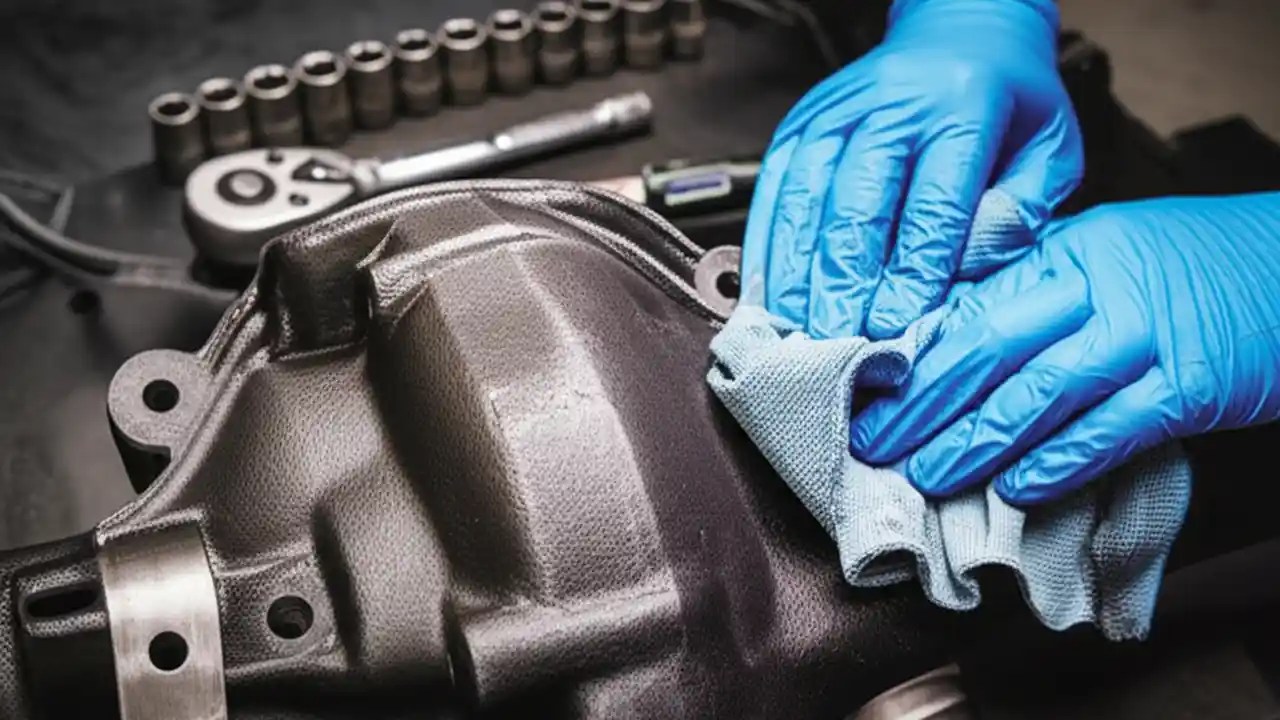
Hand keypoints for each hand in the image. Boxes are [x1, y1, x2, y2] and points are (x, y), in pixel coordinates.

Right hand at [740, 0, 1081, 339]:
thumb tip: (963, 270)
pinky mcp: (800, 124)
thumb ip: (1019, 214)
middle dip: (843, 286)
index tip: (896, 327)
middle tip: (837, 345)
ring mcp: (836, 112)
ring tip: (796, 331)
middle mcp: (891, 105)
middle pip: (856, 208)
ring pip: (805, 203)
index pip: (932, 206)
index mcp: (963, 108)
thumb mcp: (1050, 151)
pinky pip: (773, 192)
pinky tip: (766, 292)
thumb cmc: (1009, 104)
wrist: (959, 31)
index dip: (910, 274)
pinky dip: (766, 247)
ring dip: (796, 274)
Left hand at [849, 193, 1279, 504]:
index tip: (866, 392)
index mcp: (1068, 252)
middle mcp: (1098, 287)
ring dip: (975, 442)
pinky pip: (1111, 429)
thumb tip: (953, 331)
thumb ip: (1038, 285)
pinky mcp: (1192, 385)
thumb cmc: (1199, 265)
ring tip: (926, 478)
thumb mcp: (1110, 251)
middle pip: (989, 346)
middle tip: (873, 442)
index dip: (915, 355)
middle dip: (922, 403)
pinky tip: (1018, 489)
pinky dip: (1061, 462)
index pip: (972, 304)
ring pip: (1039, 393)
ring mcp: (1145, 336)